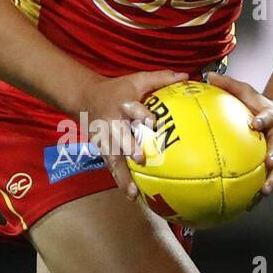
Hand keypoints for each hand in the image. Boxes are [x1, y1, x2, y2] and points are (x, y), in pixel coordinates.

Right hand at [80, 69, 190, 197]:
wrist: (85, 99)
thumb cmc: (117, 90)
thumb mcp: (136, 80)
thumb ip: (160, 78)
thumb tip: (186, 76)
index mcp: (121, 104)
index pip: (131, 109)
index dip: (141, 115)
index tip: (151, 121)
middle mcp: (112, 123)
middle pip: (119, 137)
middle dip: (128, 147)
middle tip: (140, 159)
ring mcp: (105, 140)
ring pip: (113, 158)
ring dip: (122, 175)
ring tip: (132, 191)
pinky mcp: (103, 151)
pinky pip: (112, 167)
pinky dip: (121, 181)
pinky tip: (132, 195)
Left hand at [205, 71, 272, 197]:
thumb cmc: (255, 103)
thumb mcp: (244, 90)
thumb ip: (228, 84)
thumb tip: (207, 76)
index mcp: (271, 117)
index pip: (269, 117)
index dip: (264, 120)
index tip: (255, 123)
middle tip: (269, 163)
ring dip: (272, 180)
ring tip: (263, 193)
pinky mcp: (272, 165)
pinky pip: (266, 178)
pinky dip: (258, 191)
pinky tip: (248, 205)